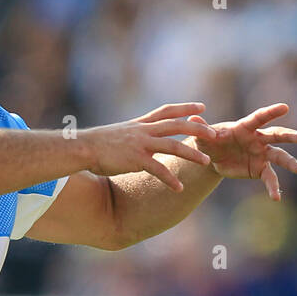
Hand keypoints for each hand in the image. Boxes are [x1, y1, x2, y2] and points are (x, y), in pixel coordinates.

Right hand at [86, 102, 219, 189]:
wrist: (81, 147)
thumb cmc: (94, 144)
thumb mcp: (116, 134)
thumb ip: (131, 135)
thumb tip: (135, 140)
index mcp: (139, 124)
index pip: (167, 110)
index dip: (185, 108)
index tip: (201, 106)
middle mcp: (143, 131)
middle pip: (177, 125)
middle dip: (198, 128)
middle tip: (215, 133)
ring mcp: (140, 144)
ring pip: (173, 146)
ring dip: (192, 154)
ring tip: (207, 162)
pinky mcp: (135, 159)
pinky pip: (159, 170)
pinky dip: (170, 180)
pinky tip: (179, 188)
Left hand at [191, 103, 296, 200]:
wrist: (214, 157)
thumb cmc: (210, 140)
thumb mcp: (204, 137)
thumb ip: (202, 130)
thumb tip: (192, 121)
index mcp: (246, 127)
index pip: (260, 118)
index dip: (271, 112)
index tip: (284, 107)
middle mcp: (258, 139)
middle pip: (277, 135)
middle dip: (289, 136)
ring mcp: (262, 154)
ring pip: (280, 157)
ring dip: (290, 163)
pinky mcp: (260, 169)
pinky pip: (270, 178)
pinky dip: (273, 187)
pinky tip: (276, 198)